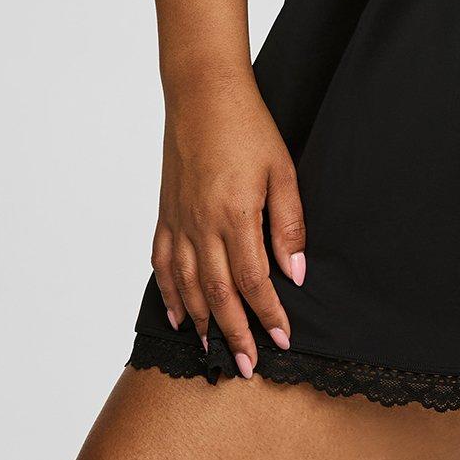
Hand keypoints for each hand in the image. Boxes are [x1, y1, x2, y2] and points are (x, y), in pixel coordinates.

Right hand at [150, 68, 306, 376]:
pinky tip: (179, 315)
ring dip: (203, 323)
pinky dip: (170, 294)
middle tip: (247, 365)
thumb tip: (295, 273)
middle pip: (218, 295)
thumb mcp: (282, 169)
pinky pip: (164, 264)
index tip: (282, 340)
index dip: (268, 314)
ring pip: (188, 287)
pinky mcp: (166, 213)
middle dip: (235, 333)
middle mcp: (202, 225)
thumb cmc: (249, 126)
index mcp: (236, 214)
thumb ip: (288, 223)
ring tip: (216, 349)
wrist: (203, 94)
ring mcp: (179, 221)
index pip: (253, 281)